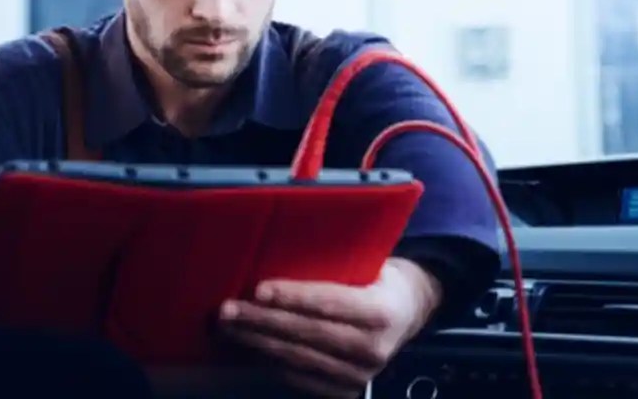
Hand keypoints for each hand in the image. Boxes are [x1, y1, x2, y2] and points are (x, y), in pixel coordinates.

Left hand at [219, 258, 442, 397]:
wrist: (410, 312)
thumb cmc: (381, 278)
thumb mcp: (372, 262)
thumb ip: (337, 264)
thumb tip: (282, 251)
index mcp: (382, 312)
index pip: (330, 303)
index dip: (293, 297)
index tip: (258, 289)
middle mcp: (373, 349)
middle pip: (307, 333)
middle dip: (262, 321)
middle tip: (228, 310)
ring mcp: (359, 376)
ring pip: (297, 358)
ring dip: (257, 343)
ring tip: (229, 328)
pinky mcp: (345, 391)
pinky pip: (299, 378)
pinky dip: (270, 362)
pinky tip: (249, 347)